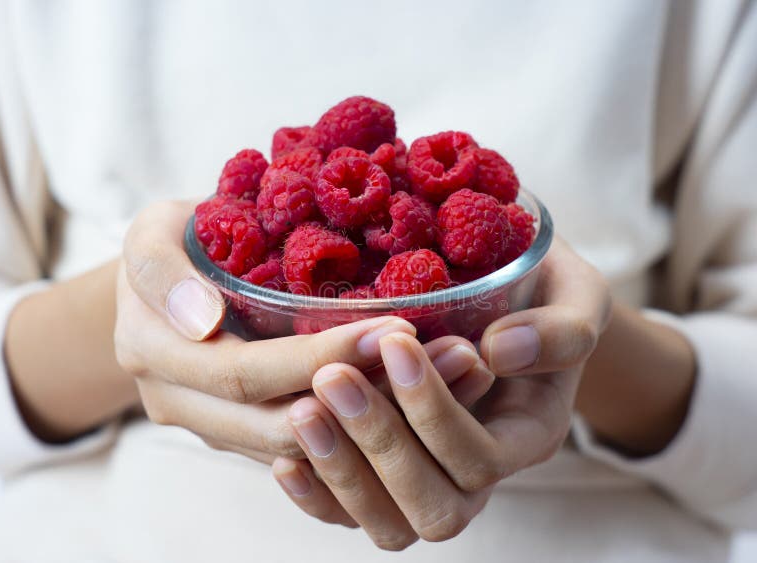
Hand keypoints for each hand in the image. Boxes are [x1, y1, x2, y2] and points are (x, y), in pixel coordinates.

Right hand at [114, 200, 483, 462]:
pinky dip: (363, 430)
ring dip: (377, 421)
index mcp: (154, 355)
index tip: (394, 329)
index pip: (244, 373)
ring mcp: (216, 427)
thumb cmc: (172, 245)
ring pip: (302, 447)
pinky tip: (420, 399)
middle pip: (279, 425)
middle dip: (366, 396)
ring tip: (449, 377)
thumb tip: (203, 319)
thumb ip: (160, 269)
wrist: (161, 287)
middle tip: (445, 359)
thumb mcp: (149, 234)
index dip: (319, 359)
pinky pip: (308, 448)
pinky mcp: (246, 435)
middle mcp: (182, 405)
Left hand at [271, 238, 610, 548]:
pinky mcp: (390, 471)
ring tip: (303, 410)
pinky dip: (319, 494)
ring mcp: (433, 476)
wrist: (520, 301)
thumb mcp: (576, 297)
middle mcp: (480, 472)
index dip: (436, 411)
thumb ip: (560, 329)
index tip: (397, 344)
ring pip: (390, 522)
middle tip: (333, 380)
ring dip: (342, 472)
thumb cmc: (546, 293)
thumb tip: (500, 351)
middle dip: (381, 446)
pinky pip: (353, 511)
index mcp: (527, 435)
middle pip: (434, 507)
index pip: (480, 457)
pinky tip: (286, 458)